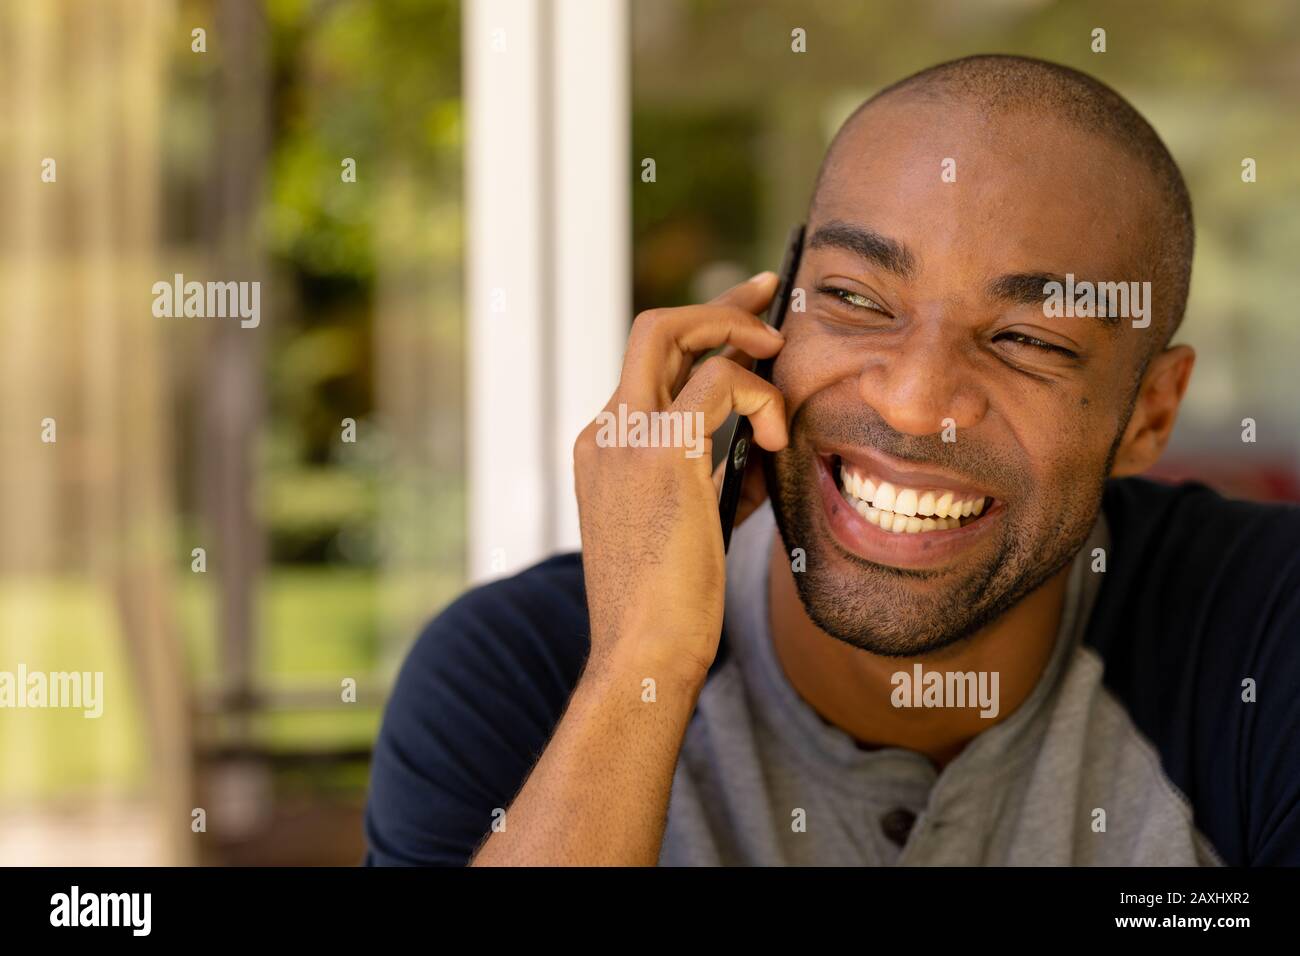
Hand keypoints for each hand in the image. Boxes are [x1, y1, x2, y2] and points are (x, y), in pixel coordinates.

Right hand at [573, 271, 787, 685]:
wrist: (642, 652)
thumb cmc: (670, 604)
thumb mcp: (688, 523)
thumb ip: (709, 474)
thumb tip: (759, 444)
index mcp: (603, 449)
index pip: (649, 367)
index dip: (698, 333)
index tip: (743, 321)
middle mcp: (604, 432)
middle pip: (655, 329)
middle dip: (720, 305)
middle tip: (769, 292)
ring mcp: (624, 436)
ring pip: (679, 336)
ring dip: (743, 339)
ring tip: (782, 372)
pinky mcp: (659, 450)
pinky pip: (721, 385)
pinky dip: (761, 398)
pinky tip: (779, 437)